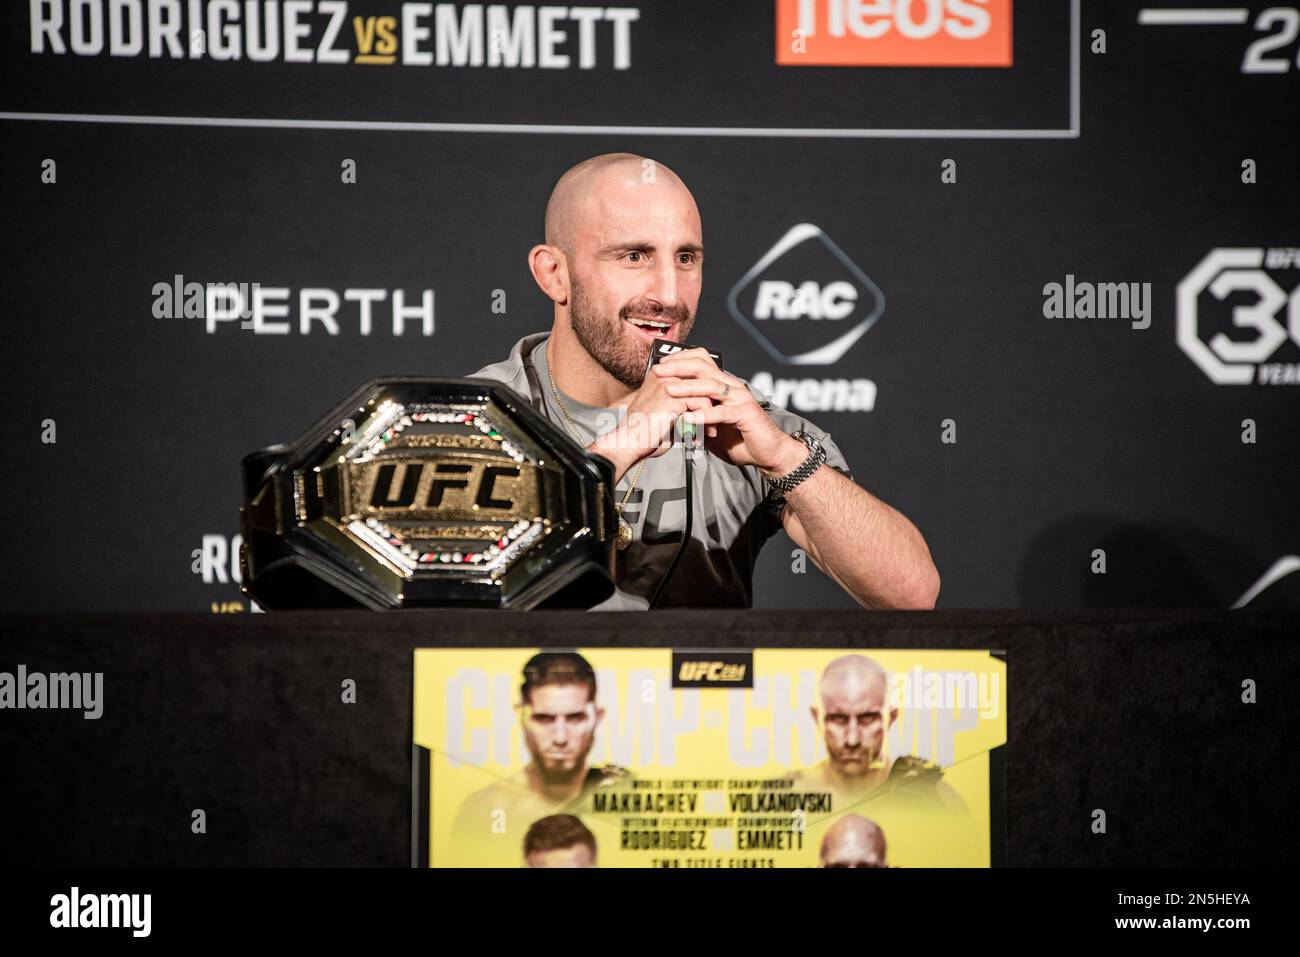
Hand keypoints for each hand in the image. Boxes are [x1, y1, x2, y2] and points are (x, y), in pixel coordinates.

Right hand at [586, 357, 715, 481]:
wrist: (628, 443)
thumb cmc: (645, 433)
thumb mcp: (666, 413)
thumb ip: (683, 404)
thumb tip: (705, 405)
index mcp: (661, 375)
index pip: (694, 368)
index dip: (706, 389)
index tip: (711, 410)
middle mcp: (664, 374)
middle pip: (703, 378)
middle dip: (712, 401)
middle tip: (715, 421)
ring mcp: (667, 383)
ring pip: (705, 392)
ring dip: (711, 415)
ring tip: (708, 432)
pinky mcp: (671, 396)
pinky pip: (701, 404)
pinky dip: (704, 423)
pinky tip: (698, 437)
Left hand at [650, 349, 807, 474]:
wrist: (766, 454)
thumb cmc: (740, 440)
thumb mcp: (711, 426)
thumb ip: (695, 417)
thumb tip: (671, 417)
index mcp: (723, 386)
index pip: (701, 364)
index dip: (680, 361)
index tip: (659, 366)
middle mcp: (732, 387)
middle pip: (703, 368)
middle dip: (678, 367)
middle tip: (658, 370)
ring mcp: (740, 399)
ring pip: (712, 386)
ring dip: (688, 387)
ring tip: (669, 390)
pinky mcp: (745, 414)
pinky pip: (723, 412)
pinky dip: (705, 414)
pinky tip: (689, 417)